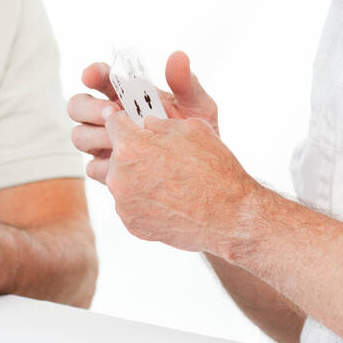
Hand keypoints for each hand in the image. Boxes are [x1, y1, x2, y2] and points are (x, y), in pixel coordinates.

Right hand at [66, 50, 219, 170]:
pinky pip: (91, 167)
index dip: (92, 73)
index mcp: (129, 94)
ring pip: (79, 135)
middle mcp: (110, 115)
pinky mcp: (106, 169)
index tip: (90, 75)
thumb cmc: (197, 135)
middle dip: (90, 108)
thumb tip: (178, 56)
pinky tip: (128, 168)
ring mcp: (104, 142)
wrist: (203, 177)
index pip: (101, 77)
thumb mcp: (198, 107)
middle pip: (77, 105)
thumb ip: (186, 83)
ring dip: (96, 137)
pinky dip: (106, 166)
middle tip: (111, 114)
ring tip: (124, 143)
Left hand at [97, 104, 259, 254]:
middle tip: (159, 155)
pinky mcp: (131, 224)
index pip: (113, 122)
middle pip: (116, 154)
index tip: (127, 121)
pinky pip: (131, 203)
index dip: (123, 119)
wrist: (229, 216)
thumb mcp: (191, 128)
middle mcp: (119, 176)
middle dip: (133, 151)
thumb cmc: (214, 171)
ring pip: (122, 180)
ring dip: (138, 176)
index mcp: (130, 146)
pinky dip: (144, 200)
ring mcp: (124, 203)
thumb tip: (146, 124)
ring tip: (168, 180)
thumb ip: (159, 123)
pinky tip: (169, 199)